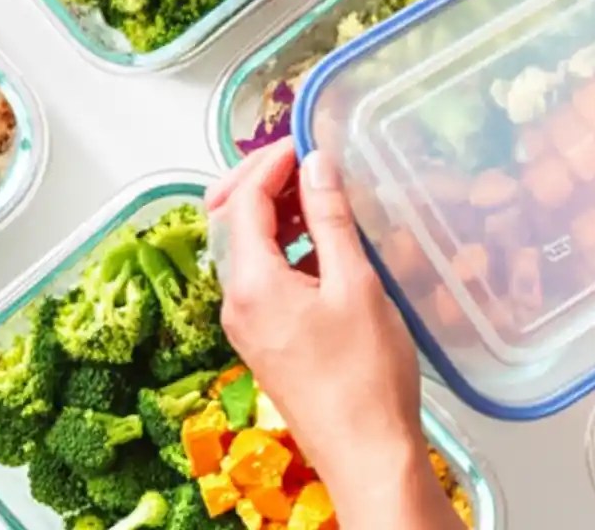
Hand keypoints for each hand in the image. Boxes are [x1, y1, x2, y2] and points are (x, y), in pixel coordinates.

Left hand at [205, 138, 425, 509]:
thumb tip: (317, 163)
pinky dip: (280, 248)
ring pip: (242, 249)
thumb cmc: (366, 375)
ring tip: (317, 196)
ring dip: (271, 214)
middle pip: (227, 220)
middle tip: (302, 161)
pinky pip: (258, 277)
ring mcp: (245, 323)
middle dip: (258, 182)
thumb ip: (331, 218)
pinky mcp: (263, 339)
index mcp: (250, 284)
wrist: (366, 452)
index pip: (241, 200)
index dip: (270, 162)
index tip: (306, 143)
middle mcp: (235, 301)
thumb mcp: (356, 284)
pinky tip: (320, 245)